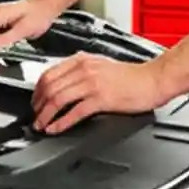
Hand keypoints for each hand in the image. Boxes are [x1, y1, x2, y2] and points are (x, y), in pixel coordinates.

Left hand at [31, 53, 169, 133]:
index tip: (35, 102)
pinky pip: (74, 112)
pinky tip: (56, 128)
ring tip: (41, 125)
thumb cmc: (132, 76)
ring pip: (58, 99)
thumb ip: (82, 71)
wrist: (153, 80)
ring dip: (45, 115)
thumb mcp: (101, 65)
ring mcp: (92, 84)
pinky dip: (61, 122)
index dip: (37, 91)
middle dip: (38, 105)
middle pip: (49, 87)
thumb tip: (63, 84)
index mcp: (82, 60)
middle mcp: (84, 69)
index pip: (49, 73)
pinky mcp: (101, 99)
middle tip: (35, 117)